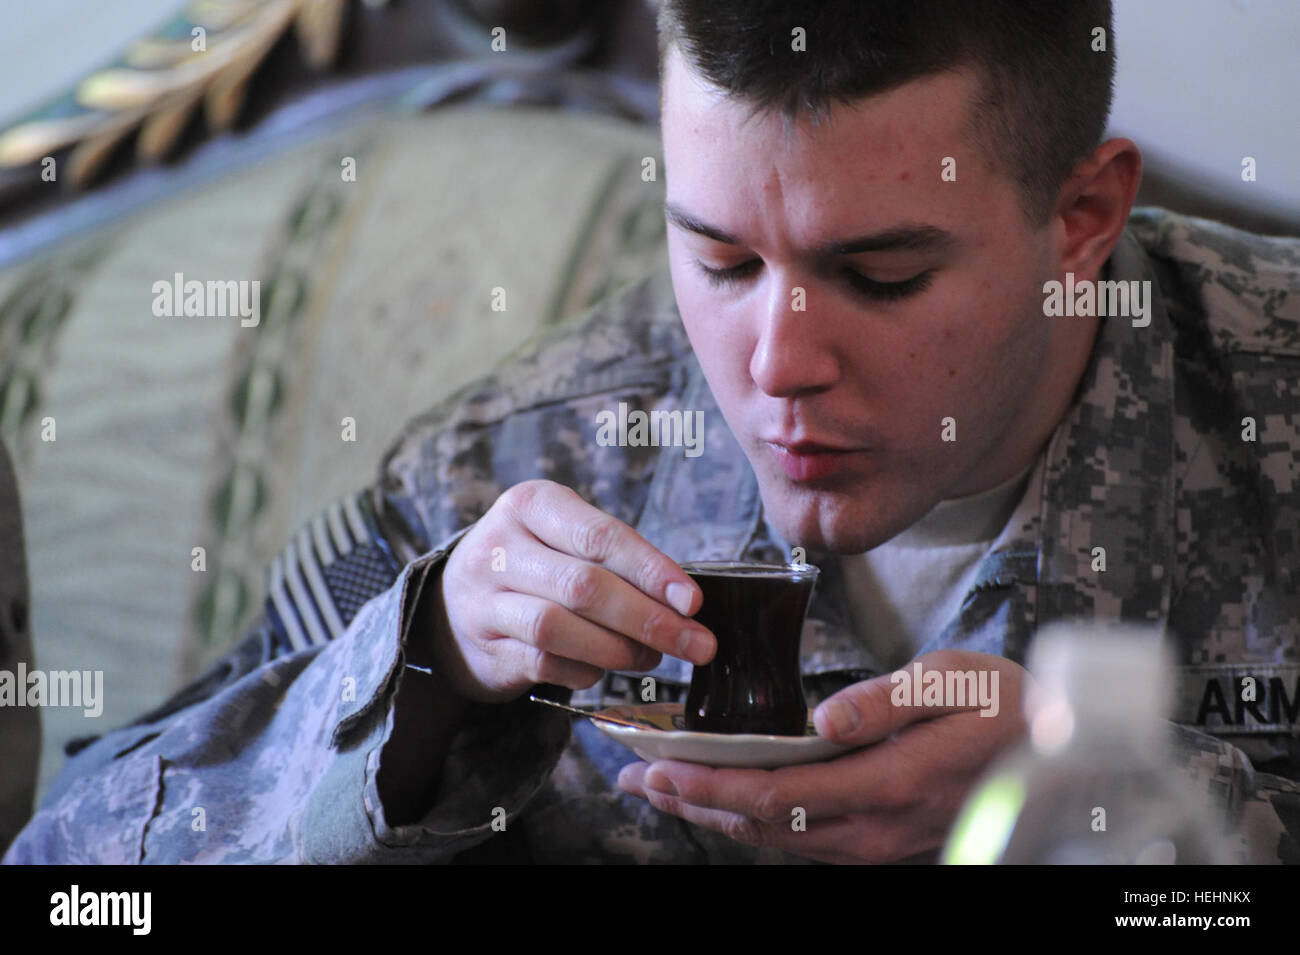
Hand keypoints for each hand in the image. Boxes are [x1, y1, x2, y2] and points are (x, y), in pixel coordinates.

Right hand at [427, 479, 715, 702]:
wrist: (452, 605)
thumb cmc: (534, 564)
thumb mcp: (564, 538)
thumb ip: (616, 561)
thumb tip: (684, 605)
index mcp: (531, 504)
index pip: (600, 536)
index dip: (652, 571)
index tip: (694, 601)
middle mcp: (500, 546)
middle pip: (584, 585)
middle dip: (649, 619)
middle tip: (695, 644)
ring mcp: (485, 599)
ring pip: (559, 627)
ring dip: (618, 649)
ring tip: (651, 657)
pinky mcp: (485, 645)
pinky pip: (544, 663)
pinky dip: (585, 669)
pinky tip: (605, 668)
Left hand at [617, 650, 1031, 862]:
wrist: (1058, 752)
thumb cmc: (1004, 706)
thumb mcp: (952, 683)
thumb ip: (885, 701)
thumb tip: (824, 717)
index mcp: (887, 784)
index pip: (777, 794)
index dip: (712, 783)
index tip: (661, 767)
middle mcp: (875, 827)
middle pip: (764, 823)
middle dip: (694, 802)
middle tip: (637, 779)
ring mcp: (878, 841)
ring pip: (779, 837)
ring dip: (715, 813)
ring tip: (665, 791)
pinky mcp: (881, 838)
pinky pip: (804, 838)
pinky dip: (754, 820)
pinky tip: (728, 802)